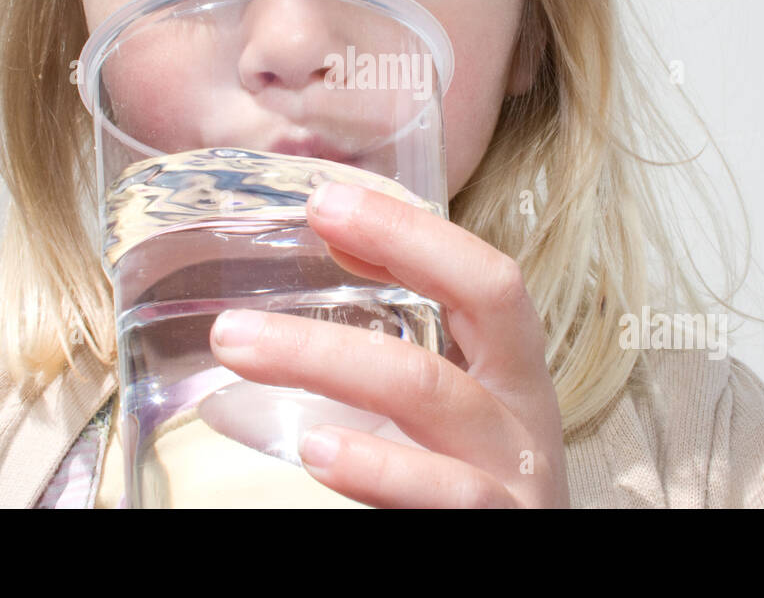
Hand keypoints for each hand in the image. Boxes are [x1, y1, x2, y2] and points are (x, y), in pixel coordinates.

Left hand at [208, 180, 568, 507]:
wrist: (498, 561)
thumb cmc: (457, 496)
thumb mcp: (437, 422)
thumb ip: (390, 361)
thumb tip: (296, 291)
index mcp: (512, 377)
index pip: (484, 278)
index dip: (413, 231)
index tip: (326, 202)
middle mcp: (525, 416)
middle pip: (482, 302)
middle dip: (394, 250)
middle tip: (304, 216)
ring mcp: (517, 479)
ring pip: (433, 392)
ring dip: (328, 357)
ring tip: (238, 343)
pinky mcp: (497, 534)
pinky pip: (446, 495)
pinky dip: (379, 468)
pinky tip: (320, 451)